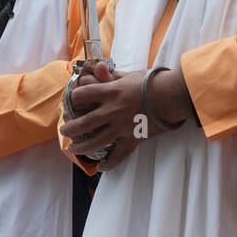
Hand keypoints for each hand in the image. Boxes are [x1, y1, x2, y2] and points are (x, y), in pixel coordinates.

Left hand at [60, 63, 193, 170]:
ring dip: (81, 147)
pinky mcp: (133, 138)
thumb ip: (112, 75)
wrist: (172, 95)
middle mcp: (112, 111)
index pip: (82, 95)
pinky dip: (109, 163)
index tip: (72, 102)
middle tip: (64, 131)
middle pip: (83, 122)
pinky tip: (101, 167)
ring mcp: (121, 127)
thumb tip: (99, 69)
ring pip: (95, 141)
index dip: (74, 98)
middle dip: (70, 128)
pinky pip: (118, 155)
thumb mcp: (129, 74)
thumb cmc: (153, 81)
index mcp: (110, 92)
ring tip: (74, 149)